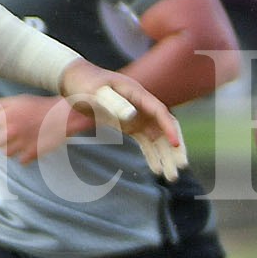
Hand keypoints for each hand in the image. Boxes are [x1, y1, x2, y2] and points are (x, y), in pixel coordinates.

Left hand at [0, 93, 88, 164]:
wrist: (63, 115)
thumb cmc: (40, 106)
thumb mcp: (19, 100)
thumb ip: (0, 104)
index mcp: (6, 116)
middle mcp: (11, 130)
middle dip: (0, 140)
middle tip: (9, 136)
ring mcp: (21, 143)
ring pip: (7, 153)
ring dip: (11, 149)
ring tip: (19, 142)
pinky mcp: (32, 153)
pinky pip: (21, 160)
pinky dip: (23, 157)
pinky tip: (29, 149)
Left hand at [57, 61, 186, 179]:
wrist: (74, 80)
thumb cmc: (85, 84)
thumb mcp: (96, 93)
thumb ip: (114, 104)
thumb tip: (133, 116)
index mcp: (138, 94)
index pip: (160, 112)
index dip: (169, 128)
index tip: (175, 145)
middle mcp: (142, 106)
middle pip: (165, 128)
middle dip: (174, 147)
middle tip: (182, 166)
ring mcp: (137, 116)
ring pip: (158, 138)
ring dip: (165, 156)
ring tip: (172, 177)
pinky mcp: (130, 125)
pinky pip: (146, 142)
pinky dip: (152, 155)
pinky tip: (157, 170)